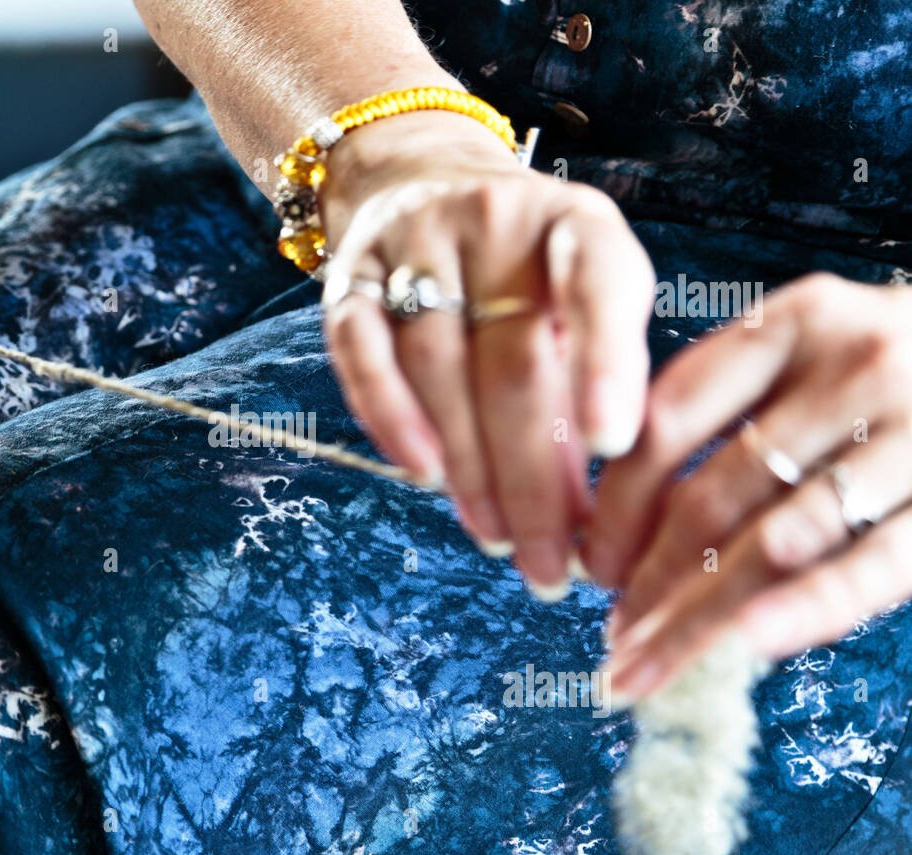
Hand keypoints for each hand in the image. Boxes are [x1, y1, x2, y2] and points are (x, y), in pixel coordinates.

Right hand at [318, 111, 654, 596]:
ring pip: (440, 369)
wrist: (421, 181)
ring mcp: (414, 245)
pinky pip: (364, 355)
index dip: (608, 365)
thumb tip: (600, 514)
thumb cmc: (526, 268)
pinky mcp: (350, 277)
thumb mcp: (581, 295)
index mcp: (575, 222)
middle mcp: (495, 220)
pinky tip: (424, 477)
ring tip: (499, 539)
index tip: (615, 448)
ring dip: (470, 469)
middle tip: (551, 563)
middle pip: (513, 362)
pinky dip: (392, 419)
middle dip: (535, 477)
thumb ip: (594, 377)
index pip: (598, 285)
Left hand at [586, 274, 911, 696]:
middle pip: (714, 495)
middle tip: (615, 637)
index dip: (618, 505)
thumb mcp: (811, 349)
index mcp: (794, 323)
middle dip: (650, 580)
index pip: (669, 422)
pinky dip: (804, 611)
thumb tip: (621, 520)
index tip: (592, 564)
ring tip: (653, 663)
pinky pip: (871, 567)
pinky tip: (745, 648)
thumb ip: (726, 405)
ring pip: (777, 543)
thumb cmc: (892, 369)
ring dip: (702, 616)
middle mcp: (854, 367)